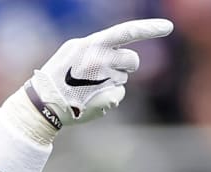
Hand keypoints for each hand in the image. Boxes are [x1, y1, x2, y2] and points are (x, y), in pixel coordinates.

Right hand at [8, 18, 173, 143]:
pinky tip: (90, 100)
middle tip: (109, 73)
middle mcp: (99, 60)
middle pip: (132, 60)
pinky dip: (108, 98)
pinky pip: (119, 95)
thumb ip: (95, 49)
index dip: (149, 28)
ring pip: (123, 79)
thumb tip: (120, 53)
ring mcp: (104, 80)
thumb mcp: (71, 53)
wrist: (42, 105)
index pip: (125, 32)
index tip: (168, 27)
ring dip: (112, 83)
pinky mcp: (108, 97)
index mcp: (90, 45)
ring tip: (87, 89)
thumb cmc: (56, 79)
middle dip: (127, 66)